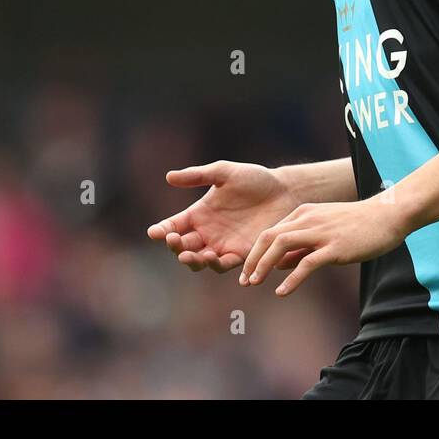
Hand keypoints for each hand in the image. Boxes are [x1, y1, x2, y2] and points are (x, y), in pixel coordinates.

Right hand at [146, 161, 302, 273]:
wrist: (284, 191)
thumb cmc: (254, 179)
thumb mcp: (225, 172)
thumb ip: (198, 175)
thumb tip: (169, 177)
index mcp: (199, 214)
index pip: (174, 225)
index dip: (162, 230)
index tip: (155, 232)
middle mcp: (207, 233)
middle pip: (183, 247)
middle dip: (176, 247)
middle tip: (174, 241)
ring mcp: (223, 245)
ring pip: (201, 261)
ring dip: (193, 261)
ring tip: (190, 255)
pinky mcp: (242, 254)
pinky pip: (225, 265)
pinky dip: (217, 266)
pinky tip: (213, 260)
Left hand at [238, 194, 408, 296]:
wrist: (387, 216)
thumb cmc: (357, 225)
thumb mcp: (324, 230)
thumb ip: (301, 246)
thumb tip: (278, 265)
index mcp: (304, 213)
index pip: (270, 232)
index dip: (255, 252)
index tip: (247, 271)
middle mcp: (308, 219)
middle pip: (269, 237)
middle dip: (252, 259)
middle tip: (244, 280)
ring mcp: (321, 232)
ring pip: (281, 245)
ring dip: (263, 265)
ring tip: (255, 283)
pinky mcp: (334, 247)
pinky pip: (306, 263)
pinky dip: (291, 279)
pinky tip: (282, 292)